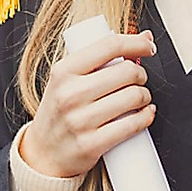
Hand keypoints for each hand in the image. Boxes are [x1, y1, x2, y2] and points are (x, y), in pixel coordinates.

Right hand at [19, 30, 156, 177]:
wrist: (43, 153)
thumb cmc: (60, 111)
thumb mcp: (68, 79)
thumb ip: (101, 57)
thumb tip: (145, 36)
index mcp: (63, 71)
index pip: (109, 46)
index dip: (136, 43)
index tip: (148, 46)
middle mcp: (70, 94)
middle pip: (127, 71)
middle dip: (141, 74)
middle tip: (138, 80)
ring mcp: (80, 121)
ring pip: (134, 97)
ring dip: (146, 96)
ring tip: (140, 98)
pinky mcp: (91, 144)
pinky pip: (133, 124)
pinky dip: (146, 116)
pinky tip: (145, 113)